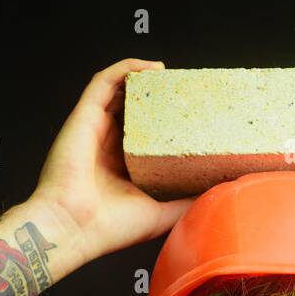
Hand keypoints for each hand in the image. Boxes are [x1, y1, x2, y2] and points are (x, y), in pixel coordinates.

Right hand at [31, 58, 195, 266]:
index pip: (145, 136)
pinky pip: (105, 81)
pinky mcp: (85, 115)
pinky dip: (126, 68)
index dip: (165, 123)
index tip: (190, 117)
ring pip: (120, 91)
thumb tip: (219, 195)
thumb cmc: (110, 228)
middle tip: (184, 92)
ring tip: (170, 75)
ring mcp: (95, 128)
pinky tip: (151, 67)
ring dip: (144, 79)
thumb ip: (186, 203)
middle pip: (134, 110)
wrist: (75, 227)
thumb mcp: (162, 215)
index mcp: (121, 168)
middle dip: (157, 97)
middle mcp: (107, 146)